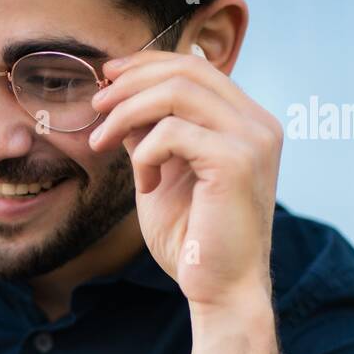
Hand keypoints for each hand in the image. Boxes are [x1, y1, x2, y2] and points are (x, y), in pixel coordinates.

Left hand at [89, 49, 285, 353]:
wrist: (219, 289)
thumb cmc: (192, 239)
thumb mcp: (163, 173)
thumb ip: (150, 134)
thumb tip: (119, 99)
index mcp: (247, 122)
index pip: (196, 67)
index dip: (146, 64)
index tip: (107, 76)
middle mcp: (258, 124)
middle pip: (186, 70)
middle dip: (130, 83)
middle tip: (95, 107)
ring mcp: (253, 139)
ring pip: (176, 92)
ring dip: (126, 114)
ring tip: (102, 143)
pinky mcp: (237, 161)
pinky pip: (172, 132)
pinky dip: (145, 153)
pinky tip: (145, 185)